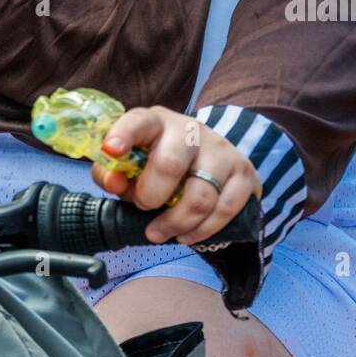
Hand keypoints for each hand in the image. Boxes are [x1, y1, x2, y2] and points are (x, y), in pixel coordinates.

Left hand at [90, 106, 262, 245]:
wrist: (211, 160)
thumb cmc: (160, 163)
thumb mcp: (133, 164)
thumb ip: (113, 172)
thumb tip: (114, 181)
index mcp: (157, 121)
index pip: (140, 121)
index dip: (124, 134)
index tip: (111, 149)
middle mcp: (191, 130)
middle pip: (170, 163)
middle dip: (151, 196)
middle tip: (144, 207)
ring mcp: (221, 150)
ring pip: (200, 196)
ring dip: (176, 224)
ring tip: (160, 232)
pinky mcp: (243, 172)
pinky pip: (225, 209)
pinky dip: (203, 231)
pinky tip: (188, 235)